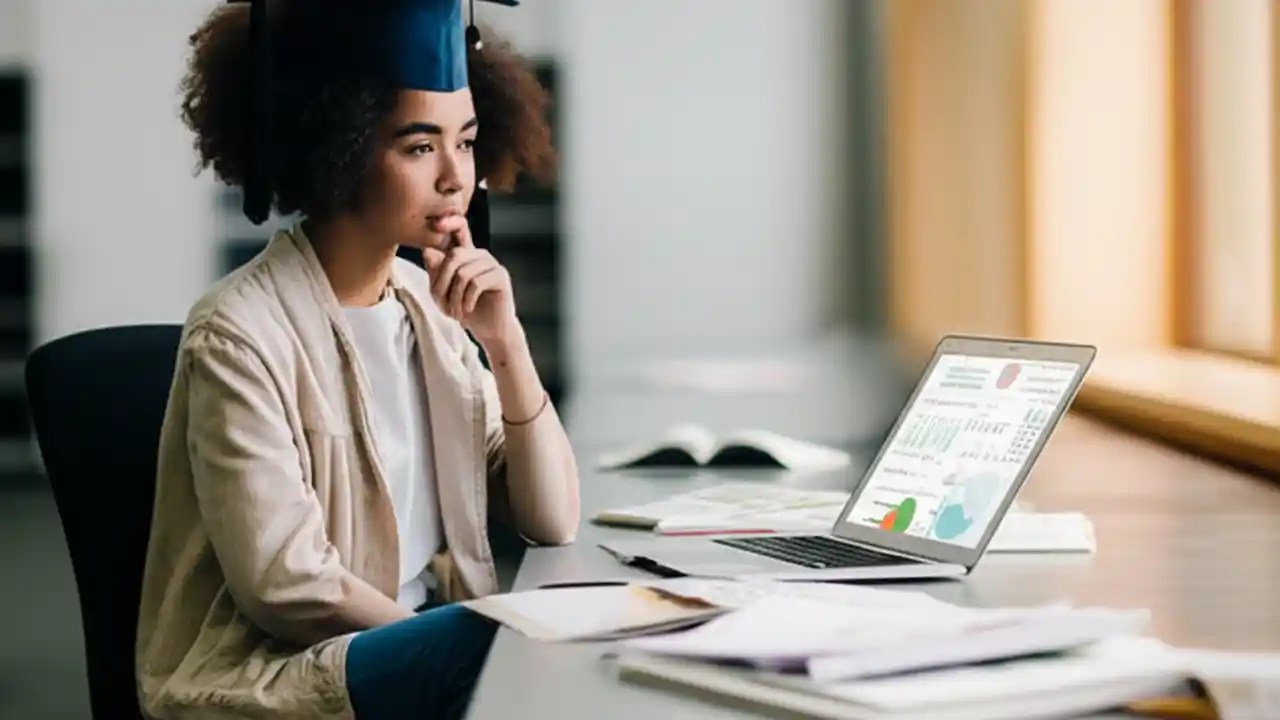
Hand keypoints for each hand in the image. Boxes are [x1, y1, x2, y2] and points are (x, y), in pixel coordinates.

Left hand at [422, 218, 519, 346]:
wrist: (490, 331)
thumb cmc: (466, 310)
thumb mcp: (443, 293)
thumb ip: (436, 273)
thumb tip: (427, 251)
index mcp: (465, 254)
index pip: (459, 228)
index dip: (449, 220)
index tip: (435, 223)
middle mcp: (479, 254)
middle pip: (454, 255)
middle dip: (442, 283)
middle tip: (442, 305)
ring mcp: (492, 264)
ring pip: (463, 273)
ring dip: (454, 298)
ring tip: (455, 314)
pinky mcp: (501, 277)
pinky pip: (476, 283)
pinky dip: (466, 301)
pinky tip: (467, 311)